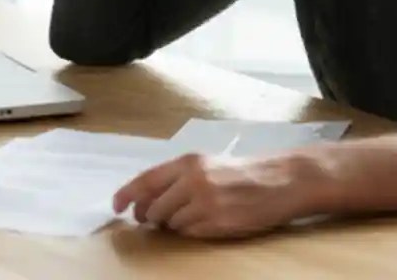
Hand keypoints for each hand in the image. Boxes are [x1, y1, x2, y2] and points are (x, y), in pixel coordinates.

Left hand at [112, 151, 315, 238]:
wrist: (279, 180)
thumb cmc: (241, 172)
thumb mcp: (206, 164)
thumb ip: (176, 177)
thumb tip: (145, 199)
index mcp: (188, 162)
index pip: (145, 180)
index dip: (126, 195)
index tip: (117, 206)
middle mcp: (193, 180)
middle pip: (154, 207)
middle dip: (149, 216)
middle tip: (152, 219)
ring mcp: (206, 203)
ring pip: (171, 223)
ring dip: (174, 225)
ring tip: (192, 215)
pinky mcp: (218, 223)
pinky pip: (190, 234)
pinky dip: (192, 231)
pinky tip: (207, 222)